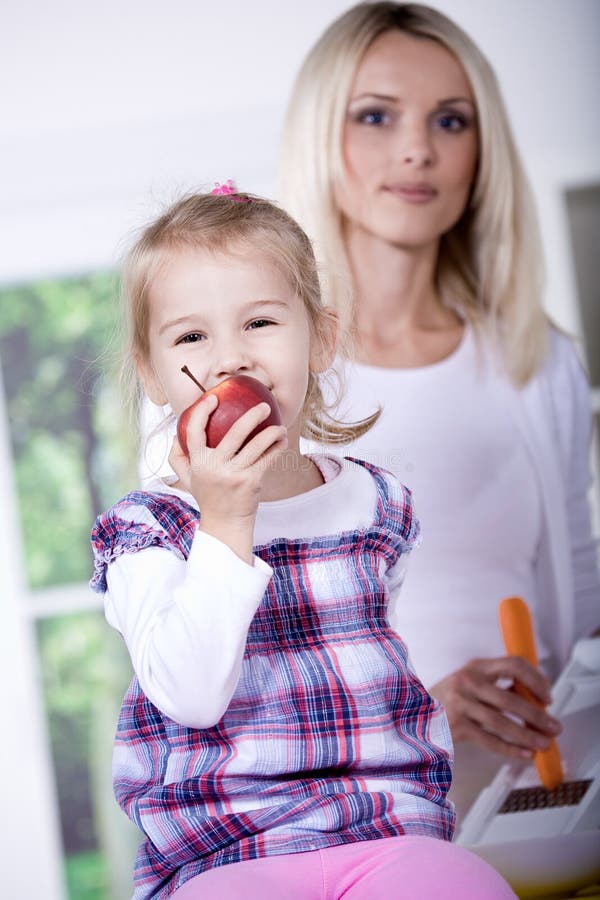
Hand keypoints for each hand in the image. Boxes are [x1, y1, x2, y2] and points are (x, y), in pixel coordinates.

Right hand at [169, 394, 287, 561]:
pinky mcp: (251, 482)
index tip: (213, 398)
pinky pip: (267, 459)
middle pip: (234, 433)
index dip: (201, 412)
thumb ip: (177, 456)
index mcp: (197, 463)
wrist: (225, 523)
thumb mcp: (187, 478)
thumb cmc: (207, 495)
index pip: (193, 432)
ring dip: (271, 432)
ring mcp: (234, 475)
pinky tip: (281, 440)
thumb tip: (175, 433)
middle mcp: (215, 467)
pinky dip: (277, 447)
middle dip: (252, 416)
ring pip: (257, 445)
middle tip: (264, 406)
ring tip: (279, 426)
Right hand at [429, 655, 561, 758]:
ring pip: (502, 723)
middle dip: (538, 716)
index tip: (547, 696)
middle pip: (510, 699)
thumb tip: (534, 699)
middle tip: (554, 727)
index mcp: (476, 667)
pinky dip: (510, 749)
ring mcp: (460, 704)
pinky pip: (490, 740)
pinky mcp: (456, 726)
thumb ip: (497, 686)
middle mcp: (468, 682)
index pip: (513, 664)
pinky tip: (525, 753)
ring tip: (543, 743)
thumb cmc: (448, 699)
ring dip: (527, 735)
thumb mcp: (470, 683)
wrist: (413, 714)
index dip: (535, 679)